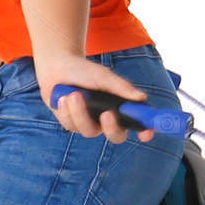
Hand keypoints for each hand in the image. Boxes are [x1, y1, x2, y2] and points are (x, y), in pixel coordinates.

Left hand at [39, 54, 155, 143]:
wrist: (56, 68)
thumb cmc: (85, 71)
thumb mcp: (104, 77)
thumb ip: (121, 88)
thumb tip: (142, 98)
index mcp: (121, 108)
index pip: (138, 125)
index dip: (145, 131)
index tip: (147, 132)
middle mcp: (107, 120)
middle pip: (117, 136)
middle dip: (112, 127)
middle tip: (107, 114)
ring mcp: (89, 124)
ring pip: (89, 131)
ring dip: (80, 112)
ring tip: (74, 94)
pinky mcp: (71, 124)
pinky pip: (70, 125)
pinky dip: (66, 109)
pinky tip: (63, 97)